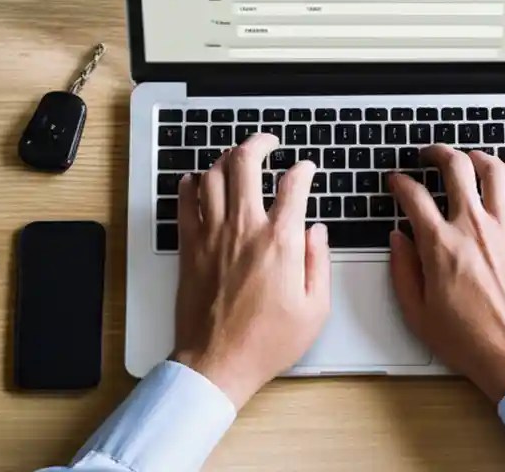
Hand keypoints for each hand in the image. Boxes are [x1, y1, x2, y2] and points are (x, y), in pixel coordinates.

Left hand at [171, 133, 330, 407]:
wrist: (218, 362)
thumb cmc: (265, 342)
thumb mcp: (315, 309)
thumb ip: (319, 263)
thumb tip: (317, 232)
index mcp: (279, 242)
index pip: (293, 185)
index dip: (303, 170)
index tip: (306, 169)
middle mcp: (244, 229)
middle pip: (245, 163)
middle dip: (259, 143)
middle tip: (267, 142)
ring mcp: (212, 235)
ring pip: (213, 175)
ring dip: (226, 158)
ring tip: (237, 157)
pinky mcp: (189, 247)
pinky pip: (185, 201)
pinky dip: (191, 184)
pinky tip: (198, 180)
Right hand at [388, 146, 504, 400]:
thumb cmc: (468, 340)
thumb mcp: (417, 312)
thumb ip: (402, 270)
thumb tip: (397, 239)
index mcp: (440, 246)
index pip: (413, 196)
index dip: (399, 182)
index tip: (395, 181)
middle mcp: (473, 228)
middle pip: (455, 167)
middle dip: (436, 153)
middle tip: (427, 155)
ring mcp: (504, 229)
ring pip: (493, 170)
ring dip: (476, 155)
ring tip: (465, 157)